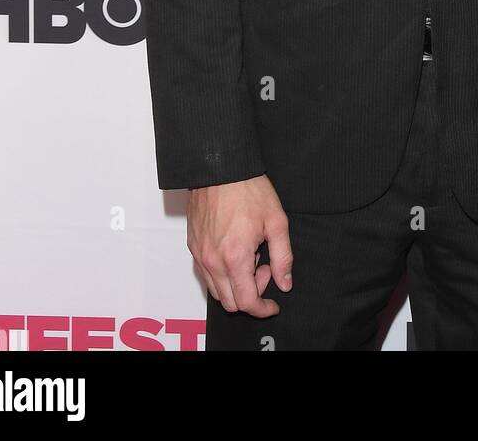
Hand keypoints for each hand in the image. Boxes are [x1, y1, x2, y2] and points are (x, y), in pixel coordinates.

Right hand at [187, 174, 292, 316]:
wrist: (220, 168)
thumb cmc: (248, 190)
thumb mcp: (276, 221)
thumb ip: (283, 257)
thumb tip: (285, 283)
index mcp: (235, 258)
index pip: (246, 302)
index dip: (263, 309)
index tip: (273, 304)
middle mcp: (213, 261)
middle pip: (230, 303)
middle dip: (251, 294)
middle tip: (264, 268)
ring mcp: (200, 255)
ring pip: (216, 291)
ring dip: (235, 285)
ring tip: (250, 256)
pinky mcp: (193, 246)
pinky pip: (206, 274)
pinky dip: (222, 274)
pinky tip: (235, 250)